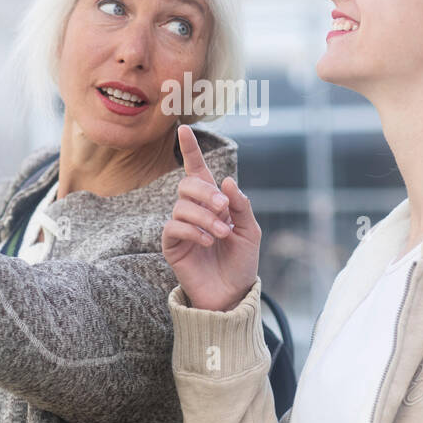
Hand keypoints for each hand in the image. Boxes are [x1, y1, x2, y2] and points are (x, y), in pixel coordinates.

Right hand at [161, 124, 260, 311]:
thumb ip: (241, 205)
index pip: (197, 170)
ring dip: (205, 216)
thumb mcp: (251, 231)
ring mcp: (181, 227)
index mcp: (213, 202)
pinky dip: (194, 230)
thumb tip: (227, 179)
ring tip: (222, 234)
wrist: (233, 294)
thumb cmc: (241, 262)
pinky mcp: (172, 245)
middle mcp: (194, 210)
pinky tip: (208, 242)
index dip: (190, 149)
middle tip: (224, 209)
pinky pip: (174, 226)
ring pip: (182, 206)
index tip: (183, 128)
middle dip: (206, 192)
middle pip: (187, 184)